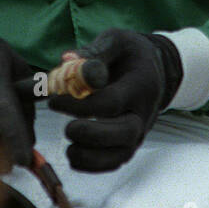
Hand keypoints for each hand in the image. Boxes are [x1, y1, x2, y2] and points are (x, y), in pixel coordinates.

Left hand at [47, 29, 182, 171]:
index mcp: (140, 84)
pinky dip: (94, 166)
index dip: (81, 105)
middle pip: (124, 133)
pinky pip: (116, 162)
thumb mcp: (116, 41)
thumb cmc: (128, 54)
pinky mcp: (129, 142)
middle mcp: (143, 112)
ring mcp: (138, 130)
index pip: (112, 102)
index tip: (54, 100)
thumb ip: (93, 52)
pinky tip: (73, 156)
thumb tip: (66, 61)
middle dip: (92, 134)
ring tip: (68, 148)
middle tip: (67, 128)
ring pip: (122, 154)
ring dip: (92, 157)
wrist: (154, 70)